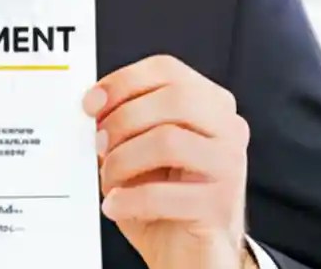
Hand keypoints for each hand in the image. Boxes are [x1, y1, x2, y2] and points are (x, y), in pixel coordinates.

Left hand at [84, 55, 249, 268]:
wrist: (190, 253)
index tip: (91, 103)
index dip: (123, 81)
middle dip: (123, 119)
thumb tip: (91, 109)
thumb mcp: (142, 150)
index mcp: (209, 104)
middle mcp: (228, 128)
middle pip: (174, 99)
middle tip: (98, 144)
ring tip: (107, 178)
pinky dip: (129, 199)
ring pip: (168, 141)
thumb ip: (125, 124)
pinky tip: (115, 205)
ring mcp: (229, 166)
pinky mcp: (220, 205)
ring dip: (123, 160)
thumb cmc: (163, 196)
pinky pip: (165, 193)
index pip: (168, 70)